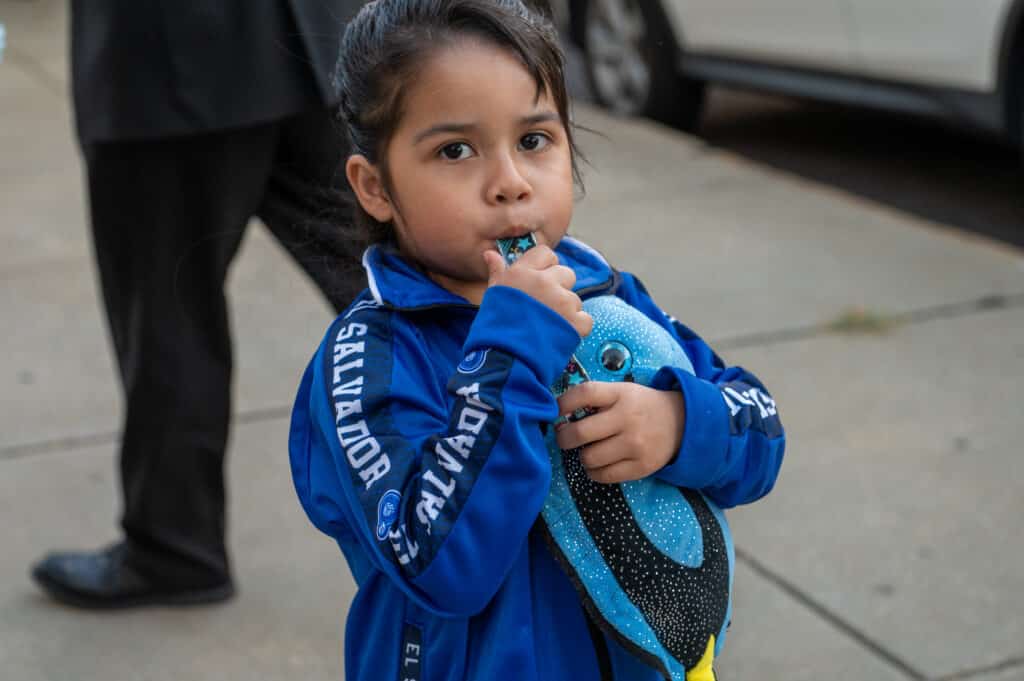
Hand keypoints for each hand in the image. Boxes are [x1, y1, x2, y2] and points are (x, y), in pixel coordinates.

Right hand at [483, 246, 591, 337]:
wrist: (506, 360)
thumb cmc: (496, 327)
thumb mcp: (493, 295)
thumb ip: (497, 272)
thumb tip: (490, 253)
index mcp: (523, 272)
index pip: (546, 253)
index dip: (545, 266)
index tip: (539, 281)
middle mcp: (545, 282)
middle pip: (566, 274)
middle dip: (559, 288)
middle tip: (544, 307)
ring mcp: (562, 301)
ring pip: (574, 299)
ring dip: (566, 311)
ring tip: (547, 326)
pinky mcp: (576, 322)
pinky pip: (585, 319)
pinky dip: (576, 328)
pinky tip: (559, 335)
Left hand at [555, 382, 684, 483]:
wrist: (682, 423)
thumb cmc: (641, 406)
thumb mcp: (623, 392)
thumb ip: (596, 398)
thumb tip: (559, 414)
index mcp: (621, 395)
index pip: (584, 393)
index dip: (563, 403)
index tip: (556, 411)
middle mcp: (627, 419)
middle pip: (580, 433)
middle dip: (564, 438)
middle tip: (565, 438)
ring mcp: (635, 445)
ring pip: (589, 458)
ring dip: (581, 457)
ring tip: (588, 451)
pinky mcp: (641, 467)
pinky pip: (603, 476)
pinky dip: (594, 472)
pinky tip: (598, 464)